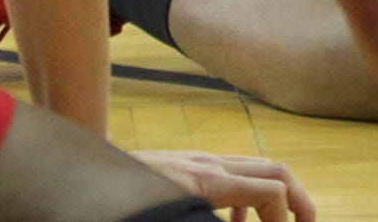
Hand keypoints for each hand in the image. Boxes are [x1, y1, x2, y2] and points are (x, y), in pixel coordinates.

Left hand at [130, 150, 315, 221]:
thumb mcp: (175, 214)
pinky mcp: (186, 166)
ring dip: (275, 197)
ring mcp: (197, 161)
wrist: (79, 177)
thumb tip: (238, 221)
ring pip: (256, 170)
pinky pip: (232, 175)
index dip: (287, 217)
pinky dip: (247, 197)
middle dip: (299, 200)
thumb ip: (212, 216)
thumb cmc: (122, 202)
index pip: (271, 189)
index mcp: (207, 180)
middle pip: (275, 170)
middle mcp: (208, 164)